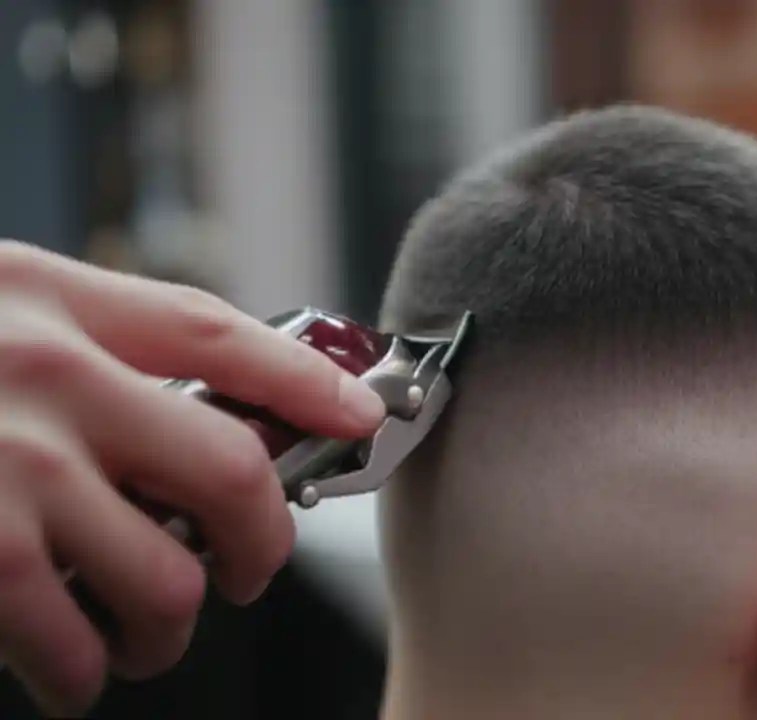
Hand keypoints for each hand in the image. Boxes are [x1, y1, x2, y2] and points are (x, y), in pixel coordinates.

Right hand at [0, 241, 385, 715]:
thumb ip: (88, 343)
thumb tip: (206, 411)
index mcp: (47, 299)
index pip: (214, 332)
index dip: (303, 379)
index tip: (361, 414)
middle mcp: (37, 374)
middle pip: (225, 467)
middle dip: (264, 537)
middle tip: (253, 567)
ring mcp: (2, 469)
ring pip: (163, 577)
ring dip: (174, 627)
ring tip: (156, 632)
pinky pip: (70, 644)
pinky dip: (87, 674)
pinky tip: (75, 669)